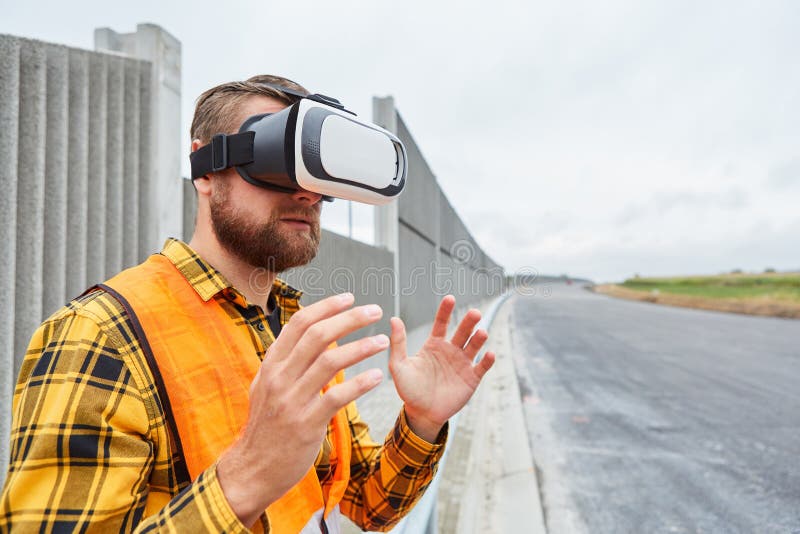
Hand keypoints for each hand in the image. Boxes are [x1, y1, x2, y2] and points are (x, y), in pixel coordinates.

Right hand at [217, 293, 386, 526]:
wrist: (252, 468)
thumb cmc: (266, 426)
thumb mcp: (266, 387)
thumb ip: (285, 362)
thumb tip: (306, 335)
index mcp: (271, 364)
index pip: (300, 323)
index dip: (327, 307)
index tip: (350, 298)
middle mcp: (280, 377)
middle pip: (318, 335)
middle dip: (349, 318)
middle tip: (375, 310)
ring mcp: (292, 400)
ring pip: (330, 361)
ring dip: (361, 347)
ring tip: (382, 341)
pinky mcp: (306, 424)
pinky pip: (336, 397)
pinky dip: (359, 384)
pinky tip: (377, 376)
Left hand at [389, 295, 495, 441]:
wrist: (422, 414)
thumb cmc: (409, 390)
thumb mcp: (399, 366)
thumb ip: (398, 343)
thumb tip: (394, 319)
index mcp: (434, 345)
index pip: (442, 323)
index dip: (446, 311)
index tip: (450, 298)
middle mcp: (450, 350)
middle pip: (462, 331)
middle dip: (469, 322)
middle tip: (474, 313)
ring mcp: (462, 364)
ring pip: (474, 346)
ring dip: (479, 338)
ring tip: (482, 332)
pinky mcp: (471, 378)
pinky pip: (482, 367)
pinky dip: (487, 361)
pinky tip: (489, 354)